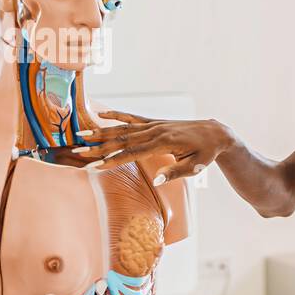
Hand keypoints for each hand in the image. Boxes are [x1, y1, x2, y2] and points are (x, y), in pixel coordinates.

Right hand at [74, 110, 235, 181]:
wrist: (216, 133)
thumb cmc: (206, 153)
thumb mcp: (195, 167)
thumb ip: (175, 172)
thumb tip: (156, 180)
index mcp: (164, 143)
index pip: (132, 153)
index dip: (113, 160)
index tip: (95, 166)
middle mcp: (156, 131)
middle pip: (122, 139)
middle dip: (99, 146)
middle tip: (78, 151)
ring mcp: (154, 125)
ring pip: (123, 128)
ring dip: (101, 131)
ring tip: (82, 134)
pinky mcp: (155, 122)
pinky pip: (132, 118)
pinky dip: (116, 115)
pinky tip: (101, 113)